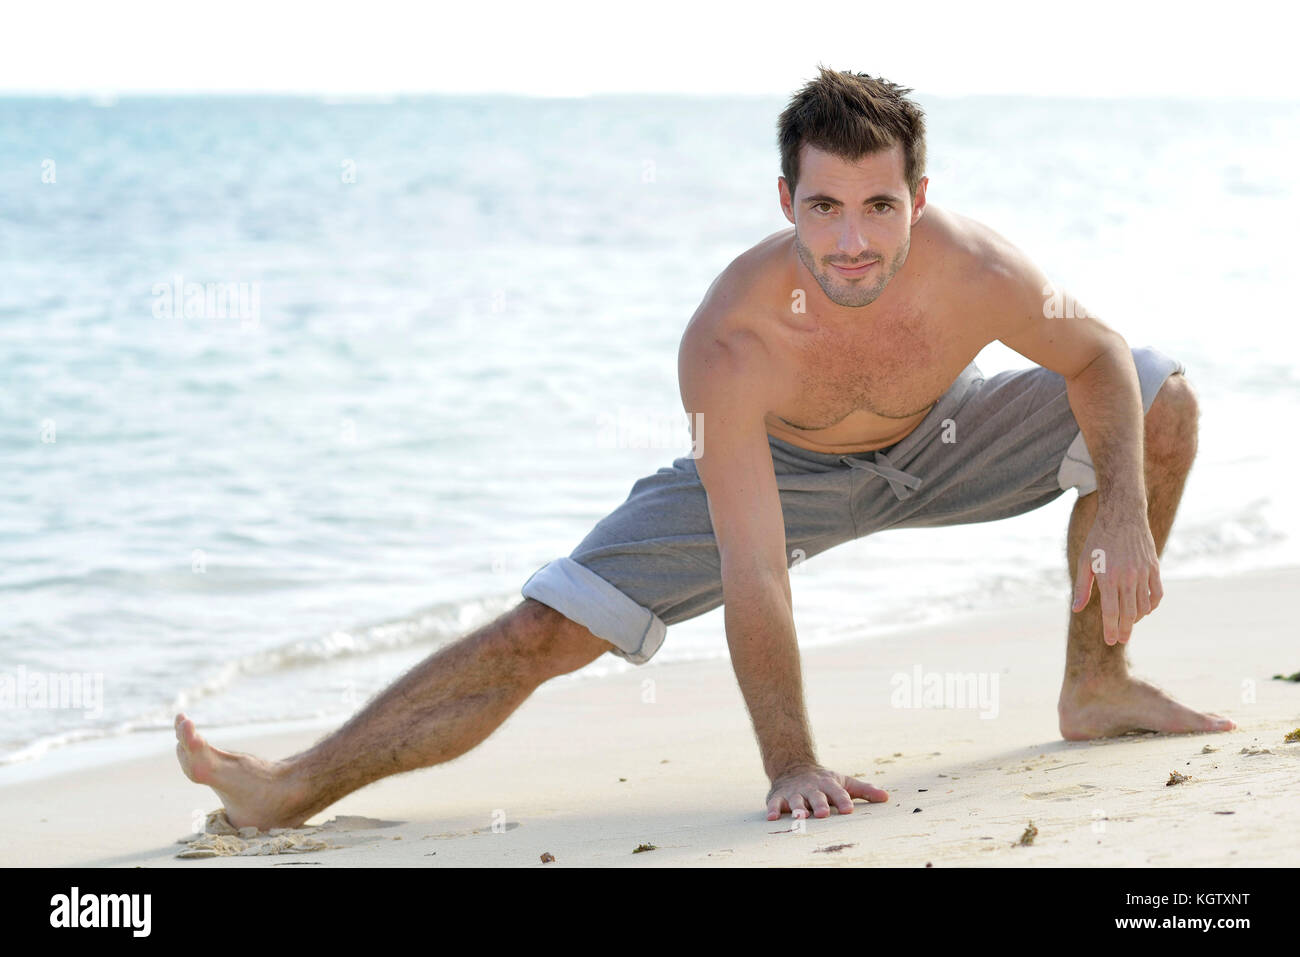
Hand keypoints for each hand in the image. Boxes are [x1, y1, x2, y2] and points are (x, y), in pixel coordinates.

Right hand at [765, 763, 888, 820]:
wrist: (793, 766)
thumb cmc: (824, 781)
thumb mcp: (844, 782)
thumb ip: (864, 790)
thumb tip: (886, 797)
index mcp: (828, 784)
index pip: (838, 792)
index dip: (843, 800)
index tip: (849, 810)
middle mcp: (811, 788)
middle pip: (816, 797)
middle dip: (820, 804)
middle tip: (824, 813)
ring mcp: (794, 792)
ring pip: (796, 801)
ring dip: (797, 808)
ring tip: (800, 817)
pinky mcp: (778, 797)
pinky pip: (775, 804)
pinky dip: (773, 810)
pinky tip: (772, 818)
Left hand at [1071, 507, 1162, 643]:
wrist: (1123, 515)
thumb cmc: (1099, 538)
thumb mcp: (1085, 561)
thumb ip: (1082, 587)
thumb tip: (1076, 609)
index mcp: (1108, 577)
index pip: (1111, 611)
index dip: (1110, 629)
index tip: (1110, 641)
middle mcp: (1128, 577)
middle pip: (1128, 613)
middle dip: (1124, 630)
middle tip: (1120, 640)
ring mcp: (1143, 573)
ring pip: (1144, 606)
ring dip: (1136, 619)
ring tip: (1128, 624)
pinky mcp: (1154, 568)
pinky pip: (1157, 594)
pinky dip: (1152, 605)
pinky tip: (1144, 610)